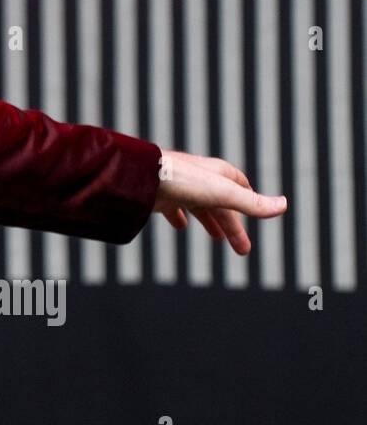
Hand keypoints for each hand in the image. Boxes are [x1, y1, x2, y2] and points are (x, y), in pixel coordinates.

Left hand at [152, 148, 286, 254]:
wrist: (140, 175)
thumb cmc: (184, 180)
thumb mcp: (223, 193)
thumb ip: (251, 203)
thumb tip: (284, 205)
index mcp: (217, 174)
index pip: (240, 186)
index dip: (249, 200)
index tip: (256, 213)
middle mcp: (199, 178)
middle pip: (221, 204)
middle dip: (233, 226)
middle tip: (243, 250)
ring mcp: (179, 186)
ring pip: (199, 207)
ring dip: (210, 222)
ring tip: (218, 239)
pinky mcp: (160, 195)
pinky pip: (172, 208)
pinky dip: (179, 218)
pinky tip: (180, 226)